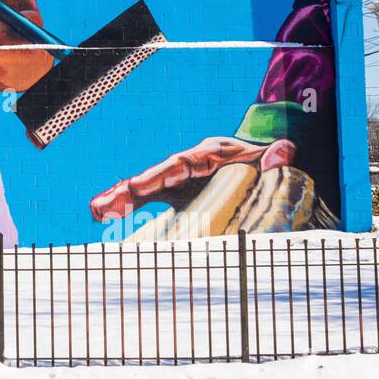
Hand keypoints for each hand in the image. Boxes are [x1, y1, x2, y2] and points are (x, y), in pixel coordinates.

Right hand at [89, 137, 295, 220]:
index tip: (138, 186)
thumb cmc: (265, 159)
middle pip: (153, 178)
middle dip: (126, 191)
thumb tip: (281, 155)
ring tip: (96, 212)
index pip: (179, 165)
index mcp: (207, 155)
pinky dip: (134, 214)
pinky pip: (154, 206)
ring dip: (120, 201)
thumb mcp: (272, 154)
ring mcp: (181, 184)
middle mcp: (188, 168)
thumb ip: (275, 155)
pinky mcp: (181, 199)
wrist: (264, 162)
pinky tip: (112, 224)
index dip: (158, 174)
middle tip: (100, 207)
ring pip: (146, 191)